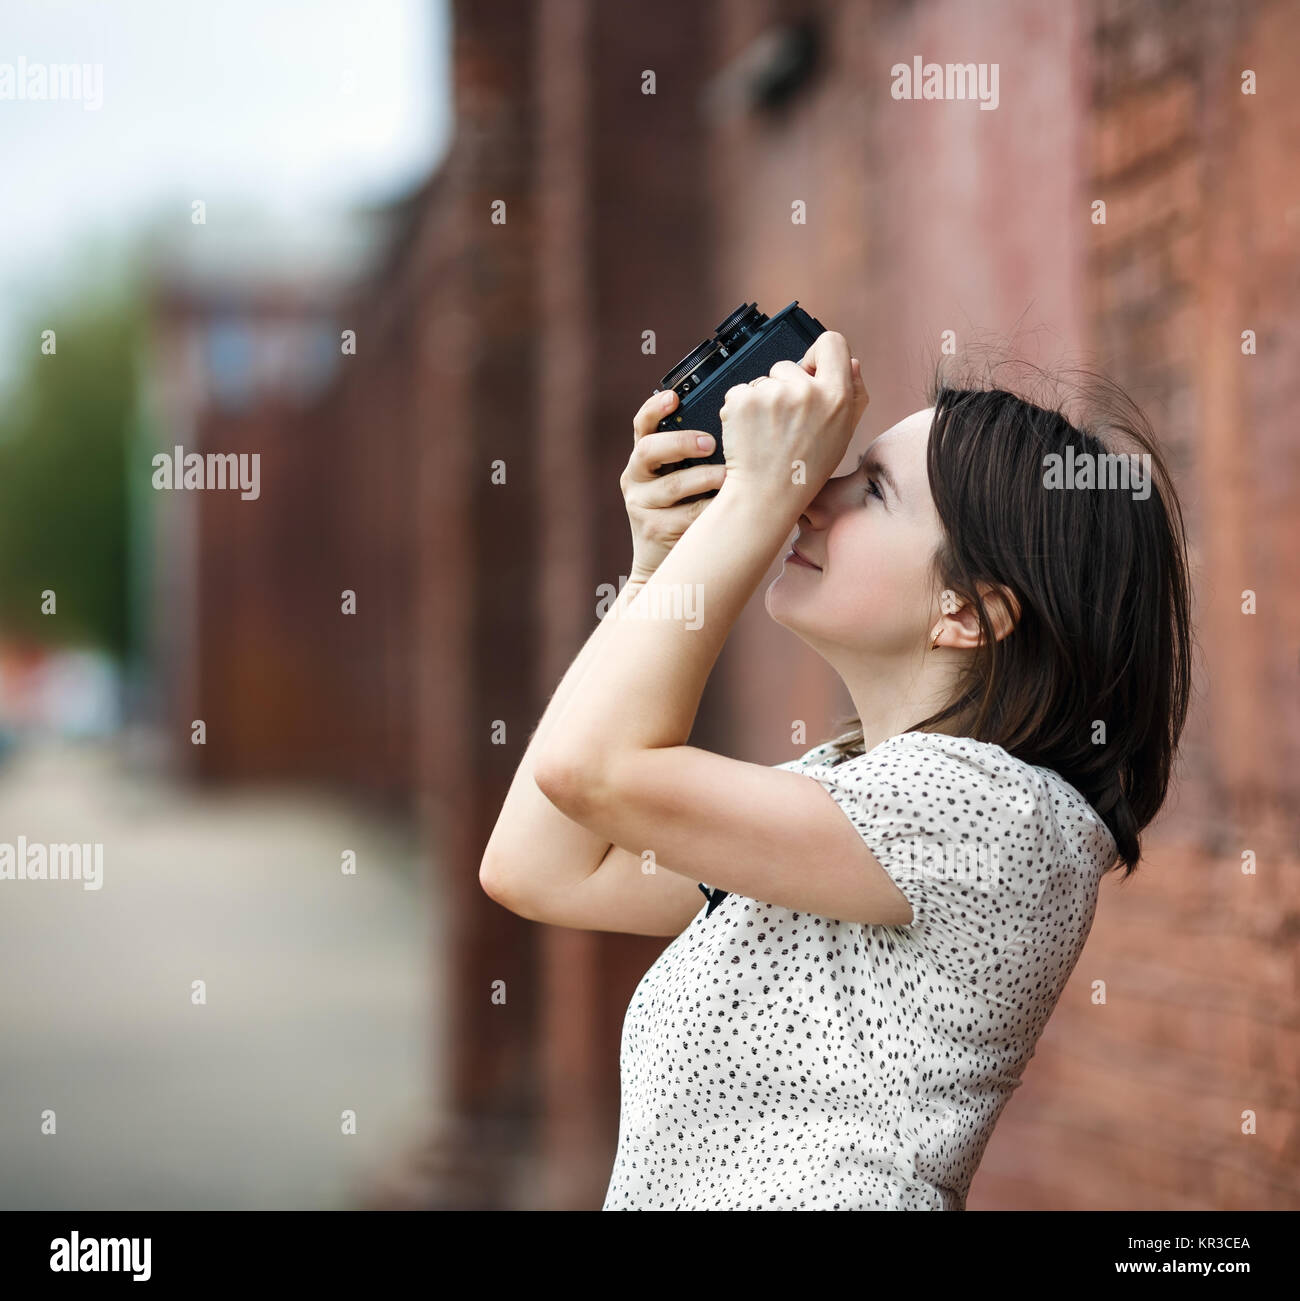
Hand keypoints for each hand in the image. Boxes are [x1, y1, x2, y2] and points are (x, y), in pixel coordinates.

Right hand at [620, 388, 727, 582]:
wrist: (666, 566)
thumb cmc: (685, 513)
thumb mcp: (683, 481)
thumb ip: (696, 457)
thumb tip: (737, 426)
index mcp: (644, 460)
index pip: (642, 426)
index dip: (655, 409)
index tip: (674, 397)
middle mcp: (635, 478)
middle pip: (648, 450)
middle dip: (680, 443)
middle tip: (709, 443)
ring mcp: (641, 505)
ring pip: (672, 485)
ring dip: (704, 477)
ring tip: (729, 476)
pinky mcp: (654, 529)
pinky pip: (687, 514)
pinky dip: (712, 507)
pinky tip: (730, 505)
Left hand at [716, 332, 867, 512]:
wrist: (765, 496)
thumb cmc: (804, 470)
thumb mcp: (843, 435)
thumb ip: (853, 395)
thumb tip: (853, 362)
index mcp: (836, 396)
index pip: (832, 343)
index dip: (818, 355)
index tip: (810, 372)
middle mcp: (805, 391)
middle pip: (789, 365)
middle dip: (783, 388)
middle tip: (785, 424)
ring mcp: (771, 394)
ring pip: (762, 381)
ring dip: (761, 401)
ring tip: (768, 433)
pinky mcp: (742, 400)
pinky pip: (740, 392)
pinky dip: (740, 409)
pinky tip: (751, 433)